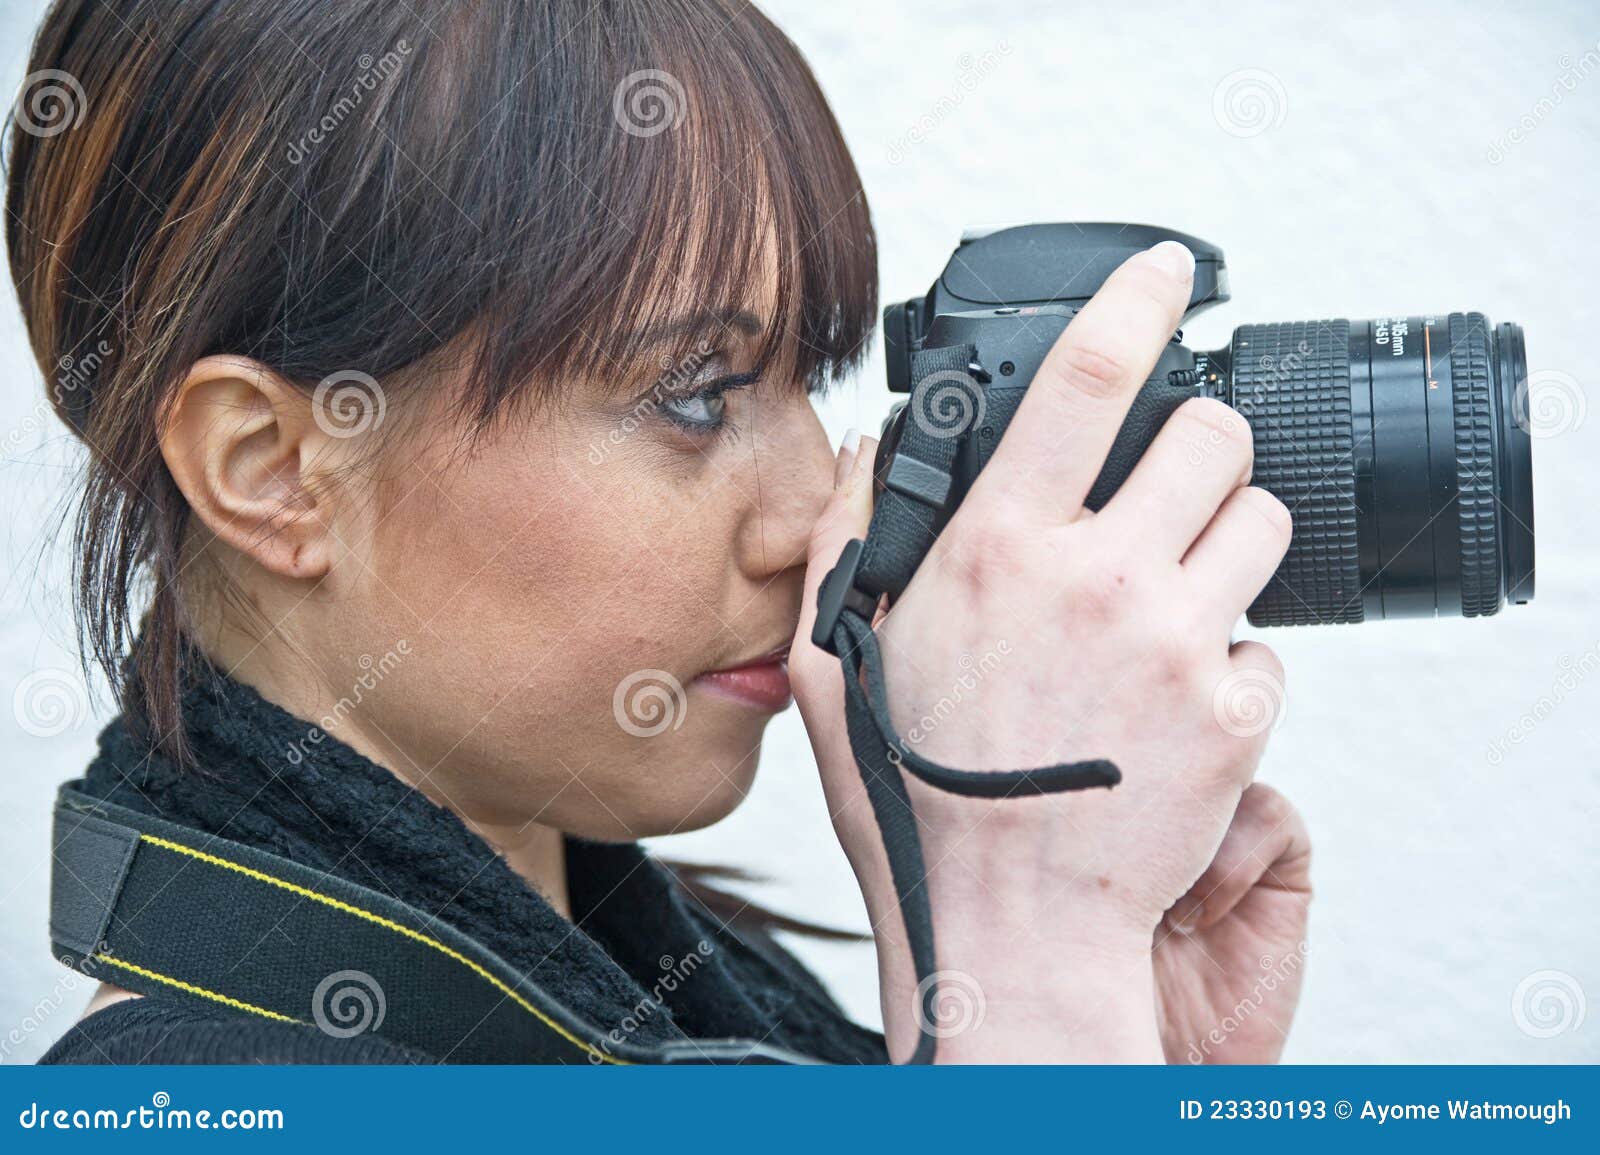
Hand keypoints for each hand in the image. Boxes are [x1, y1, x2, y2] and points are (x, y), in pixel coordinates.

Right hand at [792, 241, 1295, 1061]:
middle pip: (1212, 436)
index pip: (1090, 378)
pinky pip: (1271, 642)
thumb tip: (871, 450)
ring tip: (1177, 593)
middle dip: (1200, 446)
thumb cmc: (921, 799)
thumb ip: (852, 535)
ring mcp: (1175, 643)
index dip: (1139, 300)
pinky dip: (1235, 657)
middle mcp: (1097, 578)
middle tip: (1168, 490)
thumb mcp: (841, 657)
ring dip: (1228, 540)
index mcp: (1001, 550)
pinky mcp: (1233, 712)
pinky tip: (1177, 697)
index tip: (1167, 271)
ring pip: (1263, 521)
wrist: (1007, 926)